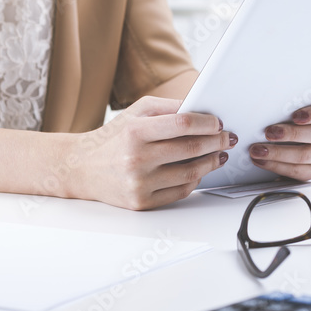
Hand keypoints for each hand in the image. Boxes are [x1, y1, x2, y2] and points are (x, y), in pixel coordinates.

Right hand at [65, 96, 236, 210]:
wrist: (82, 168)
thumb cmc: (115, 137)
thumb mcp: (137, 112)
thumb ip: (170, 107)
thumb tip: (204, 109)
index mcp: (135, 132)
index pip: (182, 124)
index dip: (207, 122)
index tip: (219, 122)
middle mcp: (136, 159)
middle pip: (190, 149)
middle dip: (216, 141)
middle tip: (228, 137)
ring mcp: (139, 184)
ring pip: (190, 173)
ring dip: (212, 162)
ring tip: (220, 153)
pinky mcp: (141, 202)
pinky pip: (180, 191)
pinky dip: (196, 179)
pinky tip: (201, 169)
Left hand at [248, 100, 310, 180]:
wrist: (278, 142)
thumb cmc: (282, 119)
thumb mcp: (287, 109)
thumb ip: (285, 106)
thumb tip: (265, 104)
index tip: (296, 116)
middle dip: (291, 134)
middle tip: (268, 132)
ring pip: (306, 155)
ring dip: (279, 153)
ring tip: (257, 150)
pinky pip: (298, 171)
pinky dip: (276, 166)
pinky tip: (261, 161)